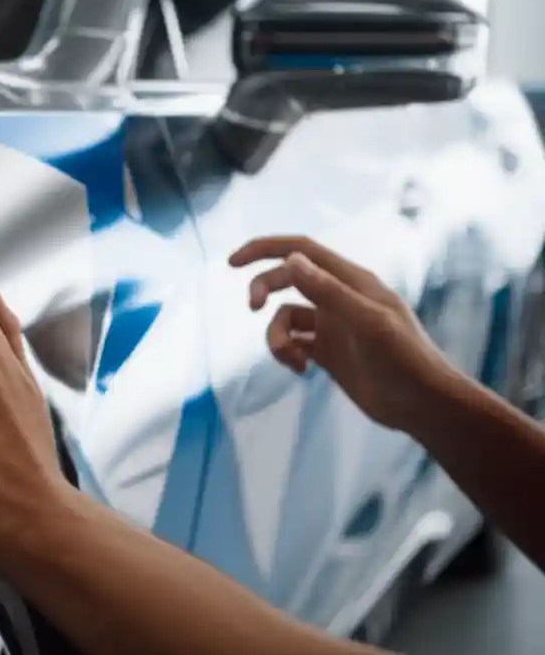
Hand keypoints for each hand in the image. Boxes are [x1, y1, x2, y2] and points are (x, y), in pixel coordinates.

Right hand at [230, 236, 467, 433]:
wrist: (423, 406)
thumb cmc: (405, 360)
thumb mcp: (367, 323)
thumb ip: (328, 291)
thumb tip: (290, 260)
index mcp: (351, 281)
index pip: (301, 250)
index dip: (265, 249)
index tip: (232, 263)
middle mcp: (339, 298)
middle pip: (286, 279)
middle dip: (263, 290)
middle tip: (251, 308)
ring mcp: (332, 325)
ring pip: (284, 317)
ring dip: (277, 337)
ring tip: (293, 360)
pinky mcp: (327, 352)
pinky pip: (292, 342)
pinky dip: (287, 354)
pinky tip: (302, 370)